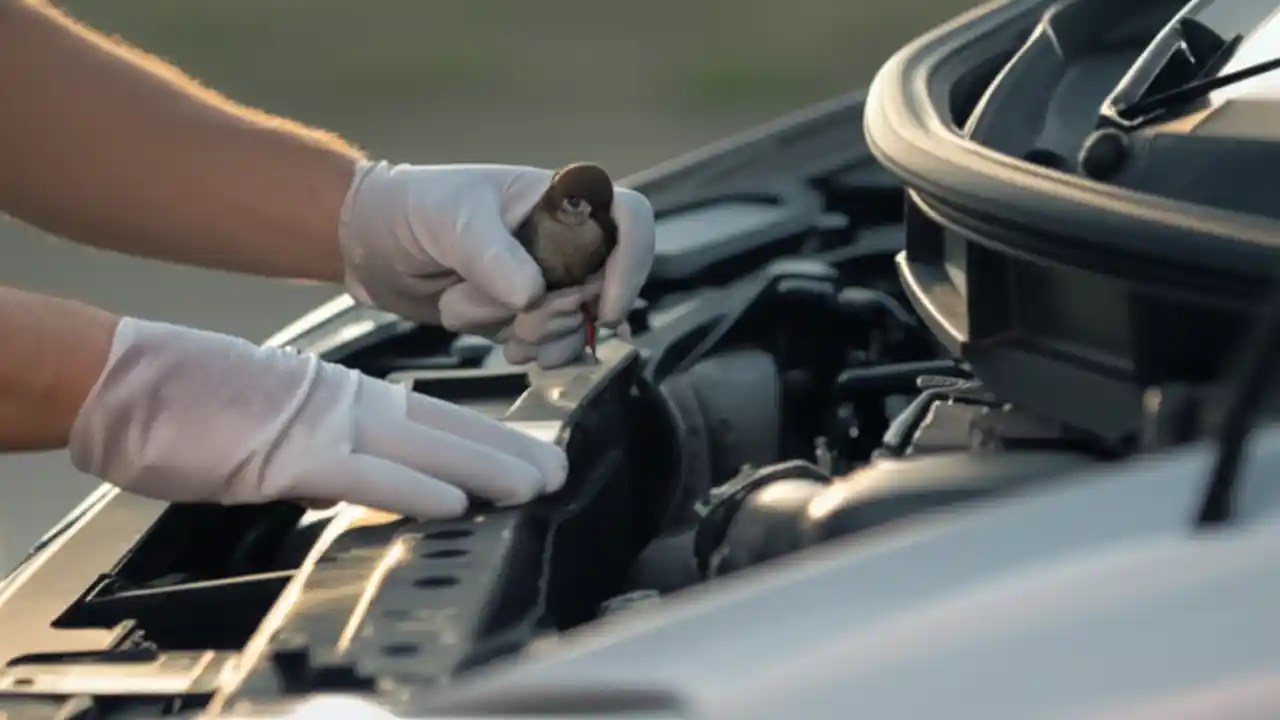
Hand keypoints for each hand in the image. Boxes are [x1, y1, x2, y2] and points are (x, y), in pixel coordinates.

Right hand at [68, 318, 566, 518]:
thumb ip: (323, 451)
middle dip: (508, 452)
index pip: (434, 418)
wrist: (128, 379)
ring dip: (485, 467)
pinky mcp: (290, 454)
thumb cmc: (191, 401)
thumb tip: (351, 479)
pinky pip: (365, 474)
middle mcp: (347, 405)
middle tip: (560, 469)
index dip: (487, 437)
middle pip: (446, 429)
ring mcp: (323, 427)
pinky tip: (455, 502)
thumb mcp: (275, 426)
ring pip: (423, 449)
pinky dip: (413, 489)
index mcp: (344, 397)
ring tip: (536, 484)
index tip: (529, 455)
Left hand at [338, 161, 654, 367]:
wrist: (371, 246)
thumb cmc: (413, 209)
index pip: (629, 219)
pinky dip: (539, 354)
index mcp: (560, 199)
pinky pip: (555, 341)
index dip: (632, 263)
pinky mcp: (526, 312)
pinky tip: (510, 352)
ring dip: (549, 339)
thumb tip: (533, 297)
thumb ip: (493, 256)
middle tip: (524, 326)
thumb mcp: (453, 221)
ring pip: (581, 321)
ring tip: (508, 339)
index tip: (604, 308)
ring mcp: (548, 278)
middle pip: (606, 285)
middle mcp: (564, 238)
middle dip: (569, 316)